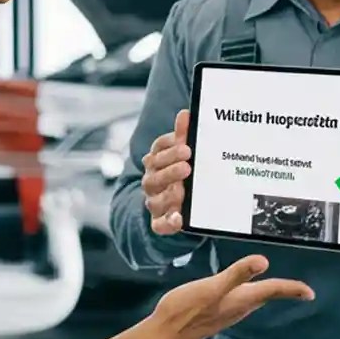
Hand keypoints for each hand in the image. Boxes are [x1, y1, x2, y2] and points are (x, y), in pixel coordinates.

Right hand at [142, 109, 190, 234]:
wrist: (171, 206)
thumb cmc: (178, 173)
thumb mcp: (181, 154)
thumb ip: (182, 135)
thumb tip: (186, 113)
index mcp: (156, 161)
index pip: (157, 152)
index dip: (169, 148)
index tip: (185, 145)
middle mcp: (152, 181)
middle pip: (155, 174)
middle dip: (170, 169)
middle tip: (187, 165)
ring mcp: (155, 202)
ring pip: (155, 199)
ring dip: (168, 194)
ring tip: (182, 190)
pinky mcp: (160, 221)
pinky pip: (160, 224)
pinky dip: (168, 222)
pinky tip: (178, 218)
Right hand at [148, 254, 313, 338]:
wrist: (164, 335)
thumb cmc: (185, 310)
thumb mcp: (211, 287)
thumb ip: (236, 274)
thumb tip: (263, 262)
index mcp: (240, 300)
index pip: (272, 292)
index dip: (292, 290)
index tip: (310, 293)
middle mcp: (238, 308)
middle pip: (266, 297)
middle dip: (283, 291)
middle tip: (299, 290)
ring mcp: (226, 313)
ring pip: (254, 301)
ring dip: (267, 293)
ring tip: (277, 287)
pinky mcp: (215, 313)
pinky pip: (240, 302)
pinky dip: (250, 294)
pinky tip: (243, 290)